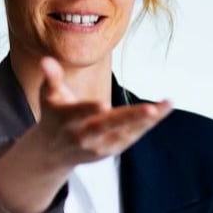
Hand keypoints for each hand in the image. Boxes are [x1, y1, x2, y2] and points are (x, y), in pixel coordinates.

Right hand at [29, 57, 170, 166]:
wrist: (53, 152)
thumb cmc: (54, 115)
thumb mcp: (48, 96)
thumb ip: (51, 78)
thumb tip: (46, 60)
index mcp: (66, 120)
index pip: (78, 114)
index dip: (88, 109)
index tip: (103, 104)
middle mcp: (83, 136)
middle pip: (108, 126)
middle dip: (130, 118)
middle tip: (150, 109)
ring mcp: (99, 146)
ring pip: (126, 132)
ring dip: (148, 120)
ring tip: (166, 104)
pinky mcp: (112, 150)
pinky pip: (133, 136)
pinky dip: (149, 124)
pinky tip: (163, 109)